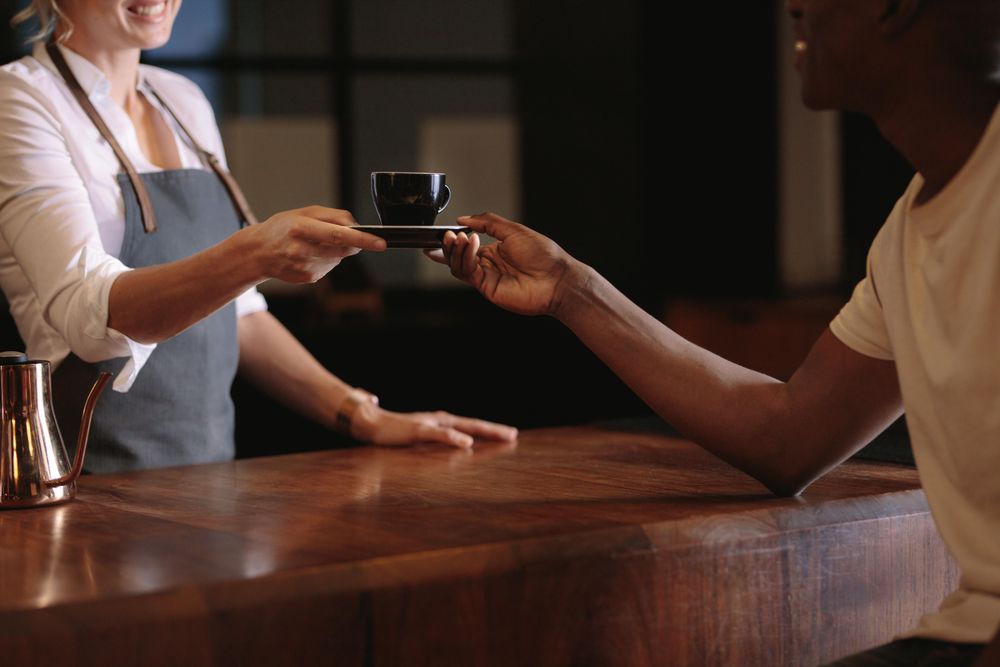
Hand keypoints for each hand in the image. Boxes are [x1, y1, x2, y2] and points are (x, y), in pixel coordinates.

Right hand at [242, 205, 385, 283]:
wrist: (258, 253)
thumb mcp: (304, 212)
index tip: (380, 243)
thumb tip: (356, 225)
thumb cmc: (282, 228)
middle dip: (351, 243)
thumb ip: (333, 216)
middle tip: (342, 235)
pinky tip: (308, 255)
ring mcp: (305, 267)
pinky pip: (329, 267)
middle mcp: (302, 250)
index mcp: (301, 229)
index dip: (362, 240)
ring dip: (335, 251)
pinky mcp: (308, 278)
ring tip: (313, 244)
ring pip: (338, 259)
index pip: (339, 235)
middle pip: (343, 249)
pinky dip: (326, 260)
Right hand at [350, 400, 517, 449]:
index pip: (471, 425)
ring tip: (503, 436)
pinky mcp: (418, 430)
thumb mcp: (418, 438)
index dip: (490, 430)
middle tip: (514, 435)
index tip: (508, 435)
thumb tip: (453, 446)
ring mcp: (430, 424)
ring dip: (484, 431)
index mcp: (441, 422)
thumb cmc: (394, 432)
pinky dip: (454, 438)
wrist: (370, 423)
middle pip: (473, 424)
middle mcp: (440, 420)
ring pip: (463, 427)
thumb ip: (433, 440)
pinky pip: (440, 434)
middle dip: (494, 430)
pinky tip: (467, 443)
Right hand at [425, 212, 583, 316]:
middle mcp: (489, 264)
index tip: (442, 232)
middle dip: (449, 244)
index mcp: (495, 250)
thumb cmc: (543, 256)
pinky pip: (468, 273)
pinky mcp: (487, 287)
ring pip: (459, 265)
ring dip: (456, 250)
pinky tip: (471, 245)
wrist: (556, 279)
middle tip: (447, 235)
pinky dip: (465, 258)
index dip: (452, 240)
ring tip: (459, 237)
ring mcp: (487, 277)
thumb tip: (464, 218)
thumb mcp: (513, 229)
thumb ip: (487, 222)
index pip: (467, 245)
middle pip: (458, 256)